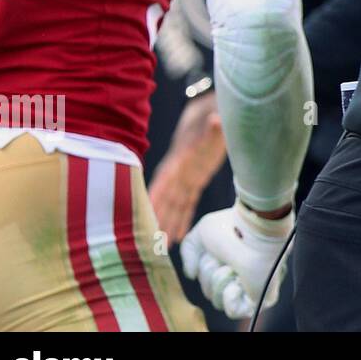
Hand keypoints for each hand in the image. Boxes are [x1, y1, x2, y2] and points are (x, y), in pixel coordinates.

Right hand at [148, 92, 225, 241]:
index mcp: (179, 160)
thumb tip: (215, 119)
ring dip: (169, 224)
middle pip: (166, 200)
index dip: (155, 198)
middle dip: (158, 219)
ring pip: (175, 206)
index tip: (145, 215)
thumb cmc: (210, 117)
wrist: (208, 113)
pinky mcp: (195, 181)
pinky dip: (183, 219)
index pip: (164, 182)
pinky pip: (187, 204)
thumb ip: (213, 125)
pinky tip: (179, 236)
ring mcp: (185, 178)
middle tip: (150, 241)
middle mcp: (178, 172)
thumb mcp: (213, 121)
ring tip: (162, 246)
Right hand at [180, 201, 293, 319]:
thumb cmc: (231, 227)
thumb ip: (190, 251)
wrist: (254, 230)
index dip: (204, 265)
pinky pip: (234, 311)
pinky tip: (237, 283)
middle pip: (208, 291)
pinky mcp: (259, 298)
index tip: (213, 252)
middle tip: (224, 258)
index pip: (205, 277)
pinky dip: (230, 298)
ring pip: (218, 302)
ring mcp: (250, 288)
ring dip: (219, 282)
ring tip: (233, 268)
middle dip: (210, 273)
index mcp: (230, 260)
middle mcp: (240, 274)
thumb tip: (191, 275)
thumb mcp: (202, 231)